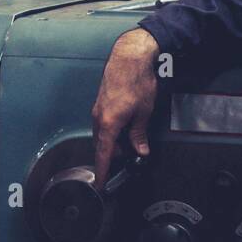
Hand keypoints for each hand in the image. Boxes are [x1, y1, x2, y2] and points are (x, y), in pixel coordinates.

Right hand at [90, 28, 159, 190]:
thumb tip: (140, 150)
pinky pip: (103, 123)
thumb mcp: (143, 113)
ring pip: (102, 134)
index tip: (100, 183)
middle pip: (102, 145)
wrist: (128, 58)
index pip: (103, 154)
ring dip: (112, 141)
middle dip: (112, 154)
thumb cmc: (136, 82)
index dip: (102, 171)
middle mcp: (99, 118)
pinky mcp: (101, 102)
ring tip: (129, 141)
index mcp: (108, 124)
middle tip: (126, 158)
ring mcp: (98, 109)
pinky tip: (124, 126)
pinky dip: (111, 130)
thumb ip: (139, 134)